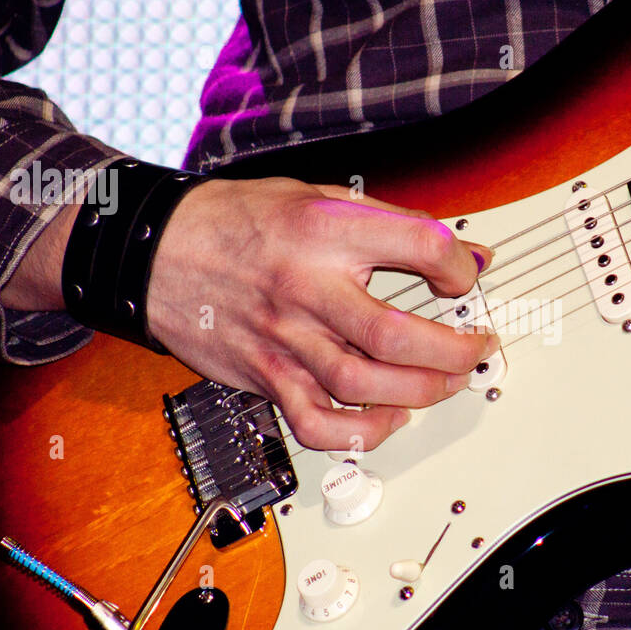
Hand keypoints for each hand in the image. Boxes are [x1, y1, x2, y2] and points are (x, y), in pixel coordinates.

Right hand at [142, 177, 496, 450]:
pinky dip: (362, 432)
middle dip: (455, 351)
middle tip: (475, 348)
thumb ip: (392, 223)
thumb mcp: (317, 197)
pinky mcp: (263, 376)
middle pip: (399, 335)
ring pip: (364, 386)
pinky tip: (388, 417)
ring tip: (445, 383)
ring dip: (421, 393)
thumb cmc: (239, 222)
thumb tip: (464, 252)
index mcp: (325, 231)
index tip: (465, 278)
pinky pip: (318, 424)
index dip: (459, 266)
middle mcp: (305, 287)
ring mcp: (283, 338)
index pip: (420, 246)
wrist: (155, 249)